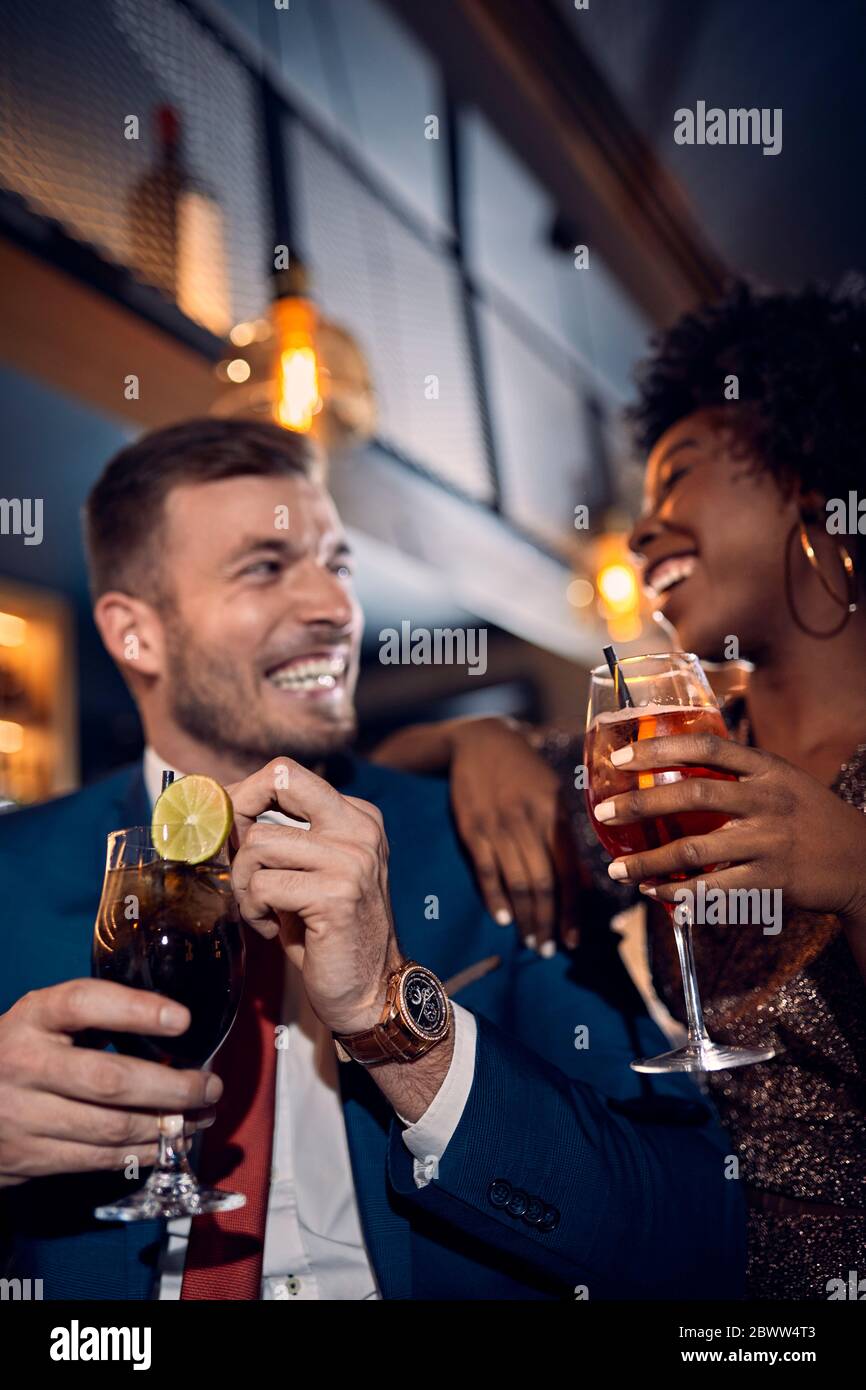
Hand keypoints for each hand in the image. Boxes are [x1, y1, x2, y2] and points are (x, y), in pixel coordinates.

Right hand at [0, 980, 219, 1186]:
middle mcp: (25, 1064)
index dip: (135, 1010)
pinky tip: (168, 1142)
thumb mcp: (43, 1020)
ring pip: (111, 1128)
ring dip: (166, 1126)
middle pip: (110, 1080)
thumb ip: (93, 1017)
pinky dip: (142, 1153)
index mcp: (33, 1018)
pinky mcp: (30, 1158)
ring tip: (199, 1116)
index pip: (82, 1004)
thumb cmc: (21, 1051)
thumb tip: (173, 1027)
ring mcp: (24, 1116)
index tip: (183, 1020)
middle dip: (173, 1088)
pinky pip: (98, 1159)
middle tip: (210, 1087)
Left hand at [228, 758, 401, 1034]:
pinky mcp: (336, 894)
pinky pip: (264, 886)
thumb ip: (280, 834)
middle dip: (239, 814)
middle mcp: (359, 828)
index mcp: (356, 815)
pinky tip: (274, 927)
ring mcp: (351, 859)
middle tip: (232, 854)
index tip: (225, 827)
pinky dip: (255, 911)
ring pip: (259, 843)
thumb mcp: (309, 869)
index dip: (243, 795)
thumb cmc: (326, 930)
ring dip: (245, 882)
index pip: (286, 774)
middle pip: (277, 780)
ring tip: (262, 907)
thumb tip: (218, 804)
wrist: (370, 989)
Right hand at [446, 718, 567, 951]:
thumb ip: (565, 837)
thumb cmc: (524, 771)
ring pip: (516, 882)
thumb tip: (583, 884)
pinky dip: (494, 897)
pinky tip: (502, 918)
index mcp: (555, 814)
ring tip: (531, 941)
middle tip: (549, 949)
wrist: (480, 741)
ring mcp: (499, 826)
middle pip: (542, 883)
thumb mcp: (553, 794)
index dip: (572, 909)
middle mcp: (529, 822)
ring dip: (524, 918)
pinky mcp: (472, 828)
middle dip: (547, 921)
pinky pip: (486, 870)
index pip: (569, 871)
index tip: (575, 939)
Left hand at [594, 731, 865, 926]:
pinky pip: (712, 889)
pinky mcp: (770, 882)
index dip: (661, 749)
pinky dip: (678, 893)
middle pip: (693, 794)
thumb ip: (740, 771)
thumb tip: (677, 757)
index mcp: (768, 769)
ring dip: (648, 862)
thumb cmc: (812, 817)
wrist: (862, 863)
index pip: (708, 746)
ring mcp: (769, 842)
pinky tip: (654, 894)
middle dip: (641, 804)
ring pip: (694, 850)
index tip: (623, 758)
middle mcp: (768, 801)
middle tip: (603, 812)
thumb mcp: (784, 780)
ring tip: (617, 870)